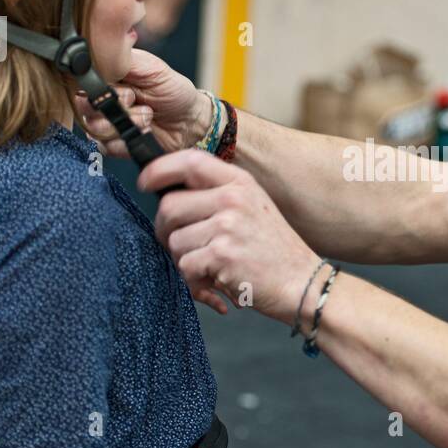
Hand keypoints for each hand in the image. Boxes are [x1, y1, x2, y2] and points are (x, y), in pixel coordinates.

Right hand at [74, 48, 209, 155]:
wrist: (189, 119)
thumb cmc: (171, 89)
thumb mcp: (150, 66)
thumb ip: (122, 58)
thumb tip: (100, 49)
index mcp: (104, 80)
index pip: (82, 83)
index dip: (102, 88)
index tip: (127, 90)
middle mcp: (100, 102)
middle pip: (84, 108)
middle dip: (116, 106)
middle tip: (136, 100)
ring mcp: (105, 125)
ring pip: (96, 128)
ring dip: (127, 122)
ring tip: (147, 116)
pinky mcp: (113, 145)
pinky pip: (108, 147)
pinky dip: (129, 140)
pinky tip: (145, 132)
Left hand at [139, 149, 319, 323]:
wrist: (302, 283)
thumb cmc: (273, 250)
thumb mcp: (252, 207)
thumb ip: (217, 195)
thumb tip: (167, 197)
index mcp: (240, 182)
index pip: (189, 161)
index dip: (160, 170)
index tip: (145, 183)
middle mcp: (233, 198)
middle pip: (170, 206)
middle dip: (165, 231)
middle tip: (179, 247)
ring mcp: (227, 225)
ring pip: (174, 241)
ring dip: (185, 262)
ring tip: (210, 269)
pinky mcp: (222, 255)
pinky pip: (185, 266)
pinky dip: (195, 282)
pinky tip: (216, 285)